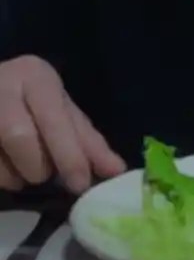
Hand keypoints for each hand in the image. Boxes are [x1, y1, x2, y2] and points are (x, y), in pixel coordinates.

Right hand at [0, 55, 125, 193]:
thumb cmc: (29, 98)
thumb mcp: (60, 111)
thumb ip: (87, 141)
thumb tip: (117, 171)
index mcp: (35, 76)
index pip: (54, 119)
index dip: (69, 155)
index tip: (80, 184)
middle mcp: (1, 84)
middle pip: (20, 136)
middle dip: (37, 166)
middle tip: (44, 174)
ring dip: (13, 175)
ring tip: (20, 168)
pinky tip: (3, 165)